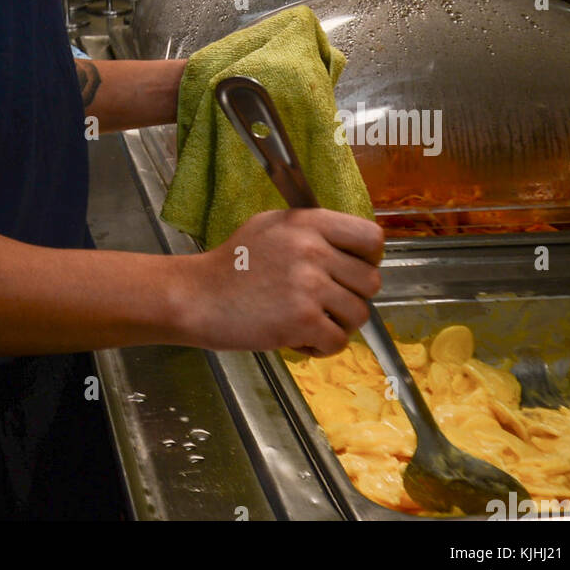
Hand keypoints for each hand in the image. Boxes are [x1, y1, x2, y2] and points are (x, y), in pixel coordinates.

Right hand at [181, 209, 383, 356]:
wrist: (197, 296)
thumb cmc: (233, 264)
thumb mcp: (272, 227)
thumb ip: (313, 231)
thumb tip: (351, 246)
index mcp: (309, 222)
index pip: (372, 237)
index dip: (369, 258)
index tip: (352, 270)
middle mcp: (313, 249)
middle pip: (371, 281)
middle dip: (352, 297)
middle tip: (324, 302)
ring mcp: (309, 285)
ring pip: (359, 315)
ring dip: (337, 324)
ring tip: (307, 320)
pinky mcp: (302, 320)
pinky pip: (338, 342)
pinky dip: (320, 347)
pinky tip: (297, 337)